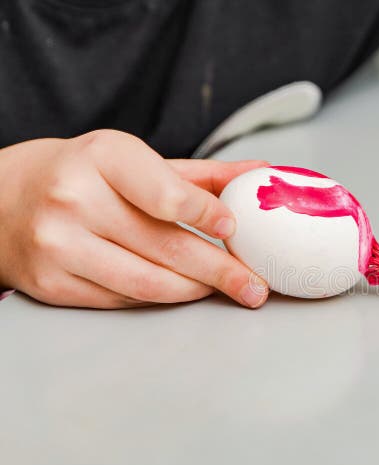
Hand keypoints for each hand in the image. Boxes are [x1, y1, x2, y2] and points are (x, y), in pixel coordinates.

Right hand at [0, 129, 269, 307]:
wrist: (3, 199)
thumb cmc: (82, 175)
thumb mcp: (134, 160)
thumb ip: (199, 175)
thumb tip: (260, 176)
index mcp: (102, 157)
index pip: (164, 193)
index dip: (205, 214)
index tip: (234, 229)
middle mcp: (74, 199)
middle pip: (165, 246)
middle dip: (221, 271)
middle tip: (254, 285)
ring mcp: (59, 244)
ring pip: (148, 282)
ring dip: (196, 290)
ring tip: (228, 290)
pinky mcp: (52, 284)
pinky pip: (124, 300)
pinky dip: (162, 298)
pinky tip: (183, 291)